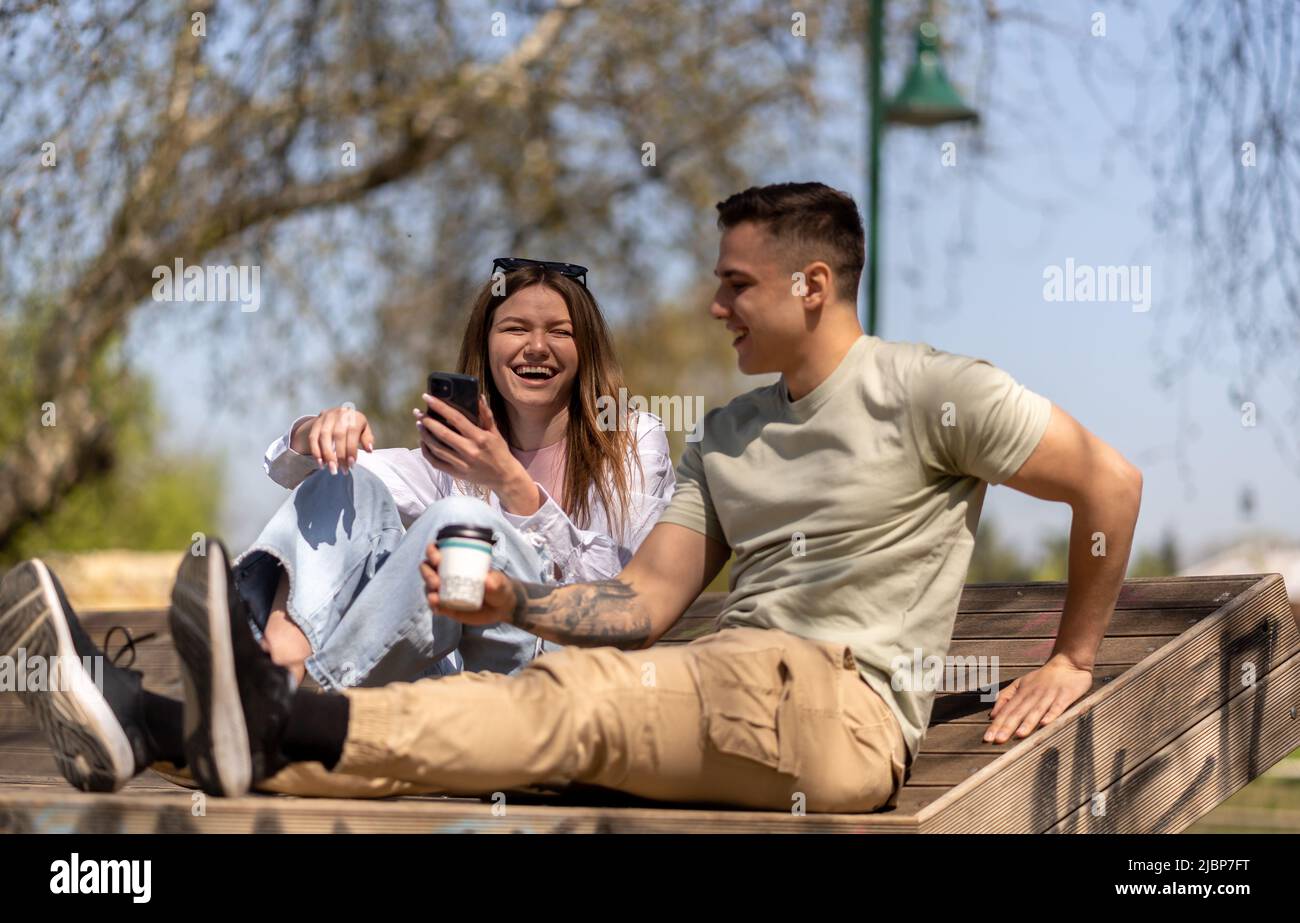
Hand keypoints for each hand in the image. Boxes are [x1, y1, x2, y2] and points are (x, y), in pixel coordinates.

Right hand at [294, 406, 373, 474]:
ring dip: (327, 455)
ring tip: (332, 469)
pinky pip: (313, 438)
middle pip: (337, 435)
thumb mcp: (364, 429)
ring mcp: (326, 418)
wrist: (339, 414)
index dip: (351, 449)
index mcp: (354, 416)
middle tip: (343, 470)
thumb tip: (369, 450)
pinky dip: (316, 452)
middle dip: (340, 455)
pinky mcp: (316, 423)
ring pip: (323, 437)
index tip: (351, 464)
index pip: (352, 432)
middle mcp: (339, 415)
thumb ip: (367, 439)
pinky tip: (320, 464)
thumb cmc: (354, 425)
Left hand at [414, 394, 536, 507]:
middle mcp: (469, 450)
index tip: (427, 398)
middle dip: (427, 421)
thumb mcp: (495, 432)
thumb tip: (477, 397)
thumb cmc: (500, 452)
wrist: (504, 478)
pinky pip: (436, 463)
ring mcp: (461, 463)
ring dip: (425, 435)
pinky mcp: (456, 473)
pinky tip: (424, 443)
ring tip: (419, 425)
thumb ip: (486, 415)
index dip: (440, 407)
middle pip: (442, 433)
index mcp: (479, 438)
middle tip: (417, 413)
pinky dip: (427, 452)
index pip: (455, 418)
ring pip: (436, 448)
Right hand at [420, 542, 518, 624]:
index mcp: (455, 561)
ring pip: (428, 587)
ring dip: (429, 590)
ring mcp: (445, 590)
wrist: (501, 608)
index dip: (432, 551)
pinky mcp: (446, 607)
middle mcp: (446, 574)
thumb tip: (487, 581)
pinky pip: (435, 605)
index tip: (437, 558)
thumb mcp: (499, 581)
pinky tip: (436, 607)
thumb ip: (495, 581)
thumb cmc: (499, 586)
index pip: (437, 551)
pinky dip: (434, 605)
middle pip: (427, 569)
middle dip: (427, 573)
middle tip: (437, 581)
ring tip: (435, 596)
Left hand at [984, 653, 1093, 743]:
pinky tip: (1045, 724)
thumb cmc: (1043, 677)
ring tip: (1019, 735)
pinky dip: (1051, 715)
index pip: (1006, 711)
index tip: (987, 738)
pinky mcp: (1065, 696)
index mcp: (1021, 693)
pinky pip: (1057, 707)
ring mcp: (1049, 695)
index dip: (996, 724)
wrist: (1068, 663)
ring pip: (1036, 710)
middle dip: (1007, 726)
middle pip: (1018, 712)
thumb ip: (1005, 697)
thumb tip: (992, 715)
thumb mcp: (1020, 683)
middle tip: (997, 740)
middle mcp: (1032, 695)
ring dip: (1027, 723)